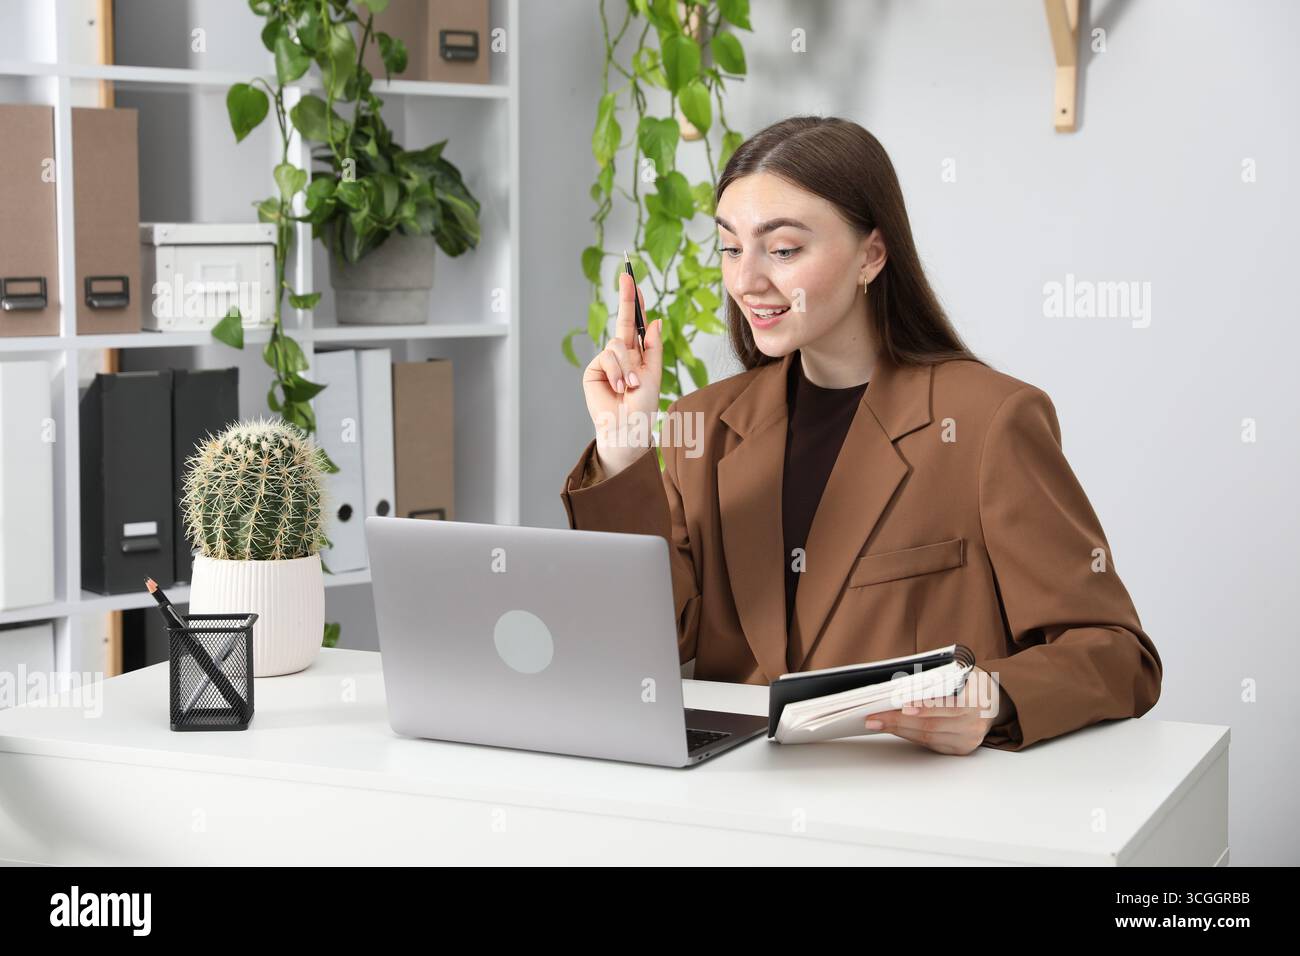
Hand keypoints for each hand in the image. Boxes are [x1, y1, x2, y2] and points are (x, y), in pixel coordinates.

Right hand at [582, 271, 663, 475]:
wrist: (627, 426)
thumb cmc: (643, 406)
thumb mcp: (654, 373)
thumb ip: (654, 347)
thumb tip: (656, 321)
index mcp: (638, 353)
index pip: (637, 324)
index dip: (635, 303)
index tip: (633, 281)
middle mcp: (622, 353)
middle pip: (623, 320)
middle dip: (626, 298)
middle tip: (626, 276)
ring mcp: (607, 360)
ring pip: (618, 344)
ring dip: (627, 366)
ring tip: (630, 386)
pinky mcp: (595, 368)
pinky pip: (607, 356)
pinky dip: (616, 372)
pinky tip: (618, 388)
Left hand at [864, 666, 1014, 755]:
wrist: (993, 701)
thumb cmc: (970, 682)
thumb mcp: (959, 673)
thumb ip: (936, 679)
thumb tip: (899, 685)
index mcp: (976, 702)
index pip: (947, 707)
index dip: (923, 708)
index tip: (900, 707)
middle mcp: (973, 725)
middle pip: (931, 726)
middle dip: (898, 721)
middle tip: (873, 717)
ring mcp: (967, 740)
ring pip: (927, 737)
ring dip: (898, 730)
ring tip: (876, 723)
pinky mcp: (959, 749)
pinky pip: (930, 744)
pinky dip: (909, 735)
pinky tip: (893, 728)